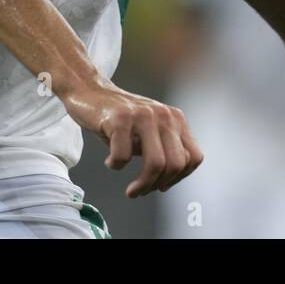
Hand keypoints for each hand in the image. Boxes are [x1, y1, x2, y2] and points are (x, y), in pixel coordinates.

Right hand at [62, 82, 202, 197]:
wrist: (90, 92)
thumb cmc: (120, 120)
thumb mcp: (149, 132)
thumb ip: (163, 149)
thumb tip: (168, 181)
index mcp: (175, 119)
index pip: (194, 157)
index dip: (179, 178)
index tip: (161, 186)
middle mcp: (164, 115)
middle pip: (176, 164)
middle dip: (158, 185)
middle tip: (141, 191)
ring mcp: (143, 115)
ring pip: (156, 163)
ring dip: (142, 185)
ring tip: (131, 190)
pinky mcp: (120, 118)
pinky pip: (124, 156)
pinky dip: (116, 165)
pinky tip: (110, 160)